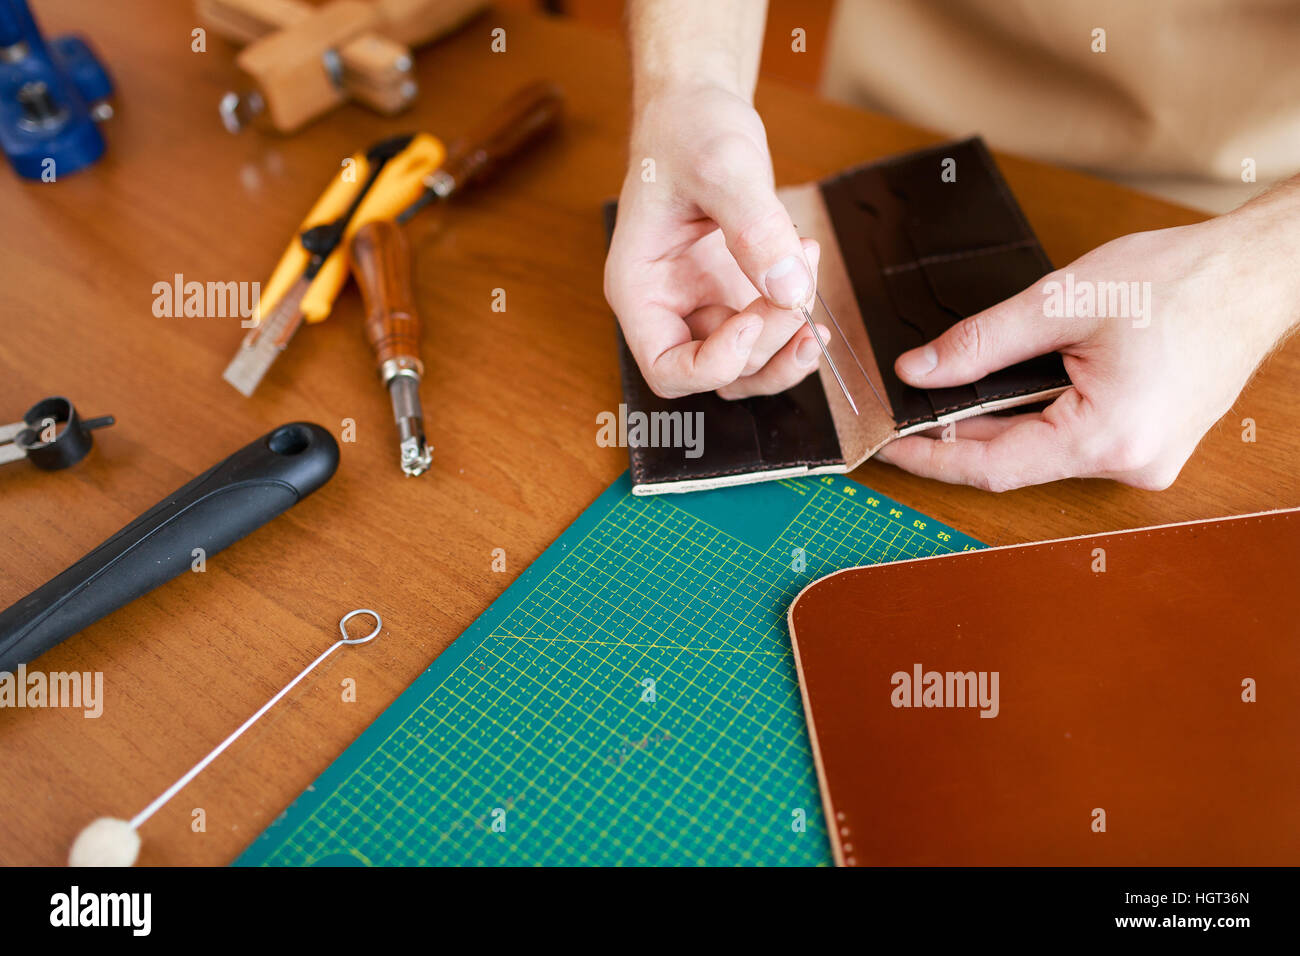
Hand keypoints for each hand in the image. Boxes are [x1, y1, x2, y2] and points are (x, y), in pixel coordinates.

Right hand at [604, 85, 825, 399]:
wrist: (697, 106)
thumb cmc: (687, 129)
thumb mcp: (723, 166)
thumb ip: (756, 229)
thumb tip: (790, 289)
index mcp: (640, 290)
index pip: (668, 369)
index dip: (713, 363)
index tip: (750, 319)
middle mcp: (669, 308)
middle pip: (717, 374)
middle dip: (766, 344)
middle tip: (798, 289)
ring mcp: (705, 304)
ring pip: (748, 366)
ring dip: (787, 345)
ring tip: (811, 289)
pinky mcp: (736, 293)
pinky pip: (768, 333)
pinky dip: (794, 322)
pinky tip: (809, 279)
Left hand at [876, 207, 1299, 490]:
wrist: (1258, 273)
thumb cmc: (1181, 280)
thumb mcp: (1063, 301)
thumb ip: (981, 342)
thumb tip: (918, 371)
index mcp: (1109, 437)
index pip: (992, 466)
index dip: (931, 457)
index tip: (886, 445)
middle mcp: (1130, 464)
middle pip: (1015, 460)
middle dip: (958, 430)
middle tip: (909, 402)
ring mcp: (1144, 460)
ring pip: (1043, 449)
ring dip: (999, 419)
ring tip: (957, 388)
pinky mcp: (1148, 445)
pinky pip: (1073, 439)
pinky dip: (1037, 414)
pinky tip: (1015, 384)